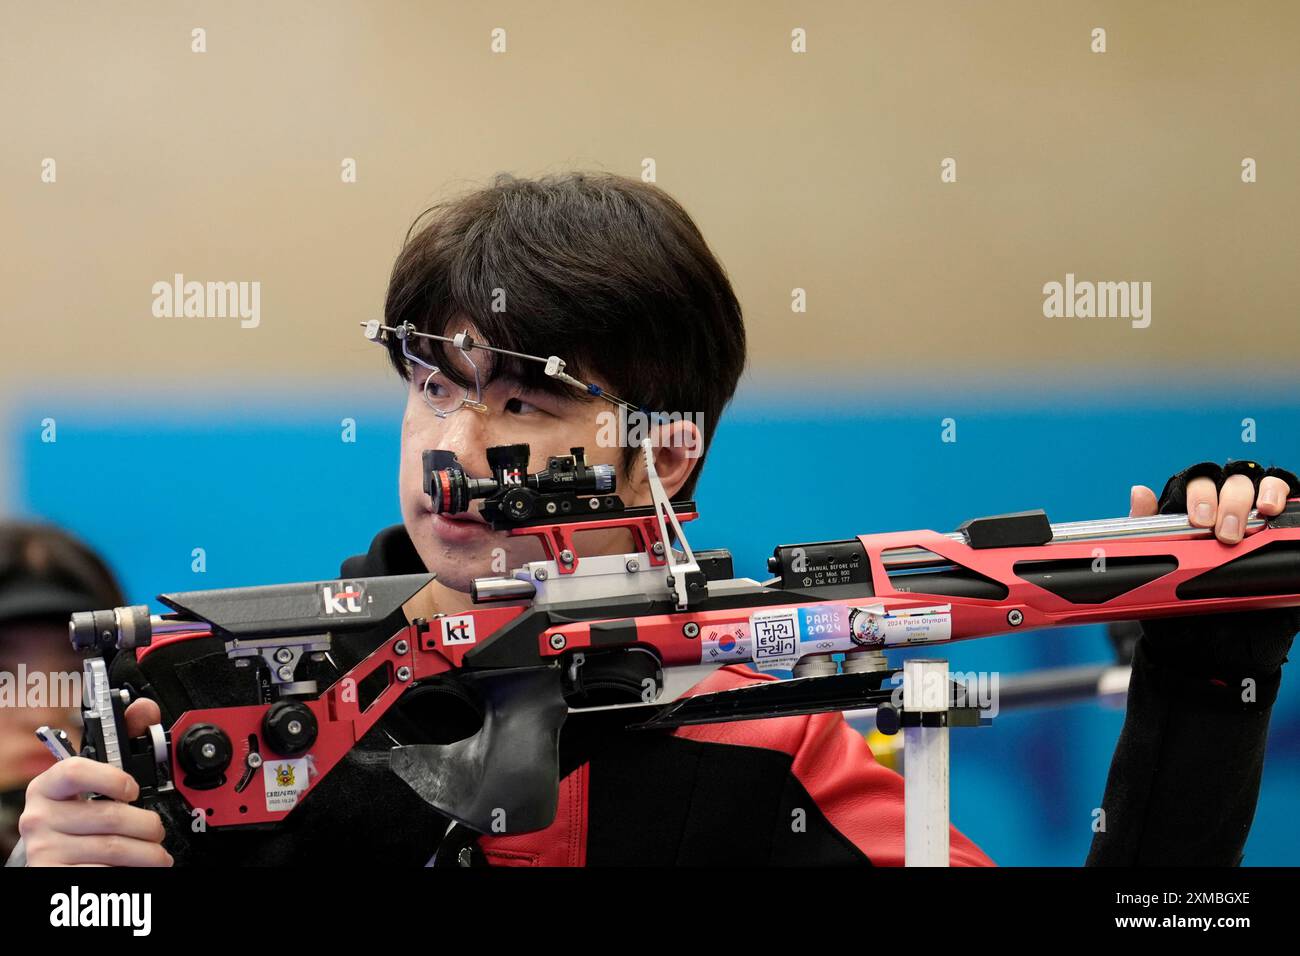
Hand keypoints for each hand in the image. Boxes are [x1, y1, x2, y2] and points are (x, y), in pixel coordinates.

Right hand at [18, 698, 172, 865]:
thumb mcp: (95, 781)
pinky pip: (103, 871)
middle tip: (156, 830)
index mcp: (48, 787)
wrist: (56, 862)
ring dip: (148, 852)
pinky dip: (127, 870)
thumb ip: (122, 743)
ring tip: (156, 853)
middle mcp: (39, 817)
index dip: (111, 778)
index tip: (133, 789)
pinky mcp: (52, 874)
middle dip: (148, 825)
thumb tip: (144, 709)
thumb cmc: (79, 818)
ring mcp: (43, 848)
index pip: (75, 771)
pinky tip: (133, 867)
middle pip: (110, 815)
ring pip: (113, 847)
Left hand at [1129, 469, 1290, 542]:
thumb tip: (1139, 492)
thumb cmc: (1189, 535)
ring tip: (1246, 523)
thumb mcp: (1164, 530)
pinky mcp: (1267, 495)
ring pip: (1244, 484)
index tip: (1199, 520)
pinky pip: (1274, 485)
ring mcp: (1243, 490)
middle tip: (1224, 532)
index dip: (1199, 499)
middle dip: (1224, 507)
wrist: (1214, 551)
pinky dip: (1274, 492)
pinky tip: (1269, 507)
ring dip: (1244, 503)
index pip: (1195, 485)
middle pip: (1222, 484)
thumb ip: (1148, 516)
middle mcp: (1219, 487)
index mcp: (1193, 493)